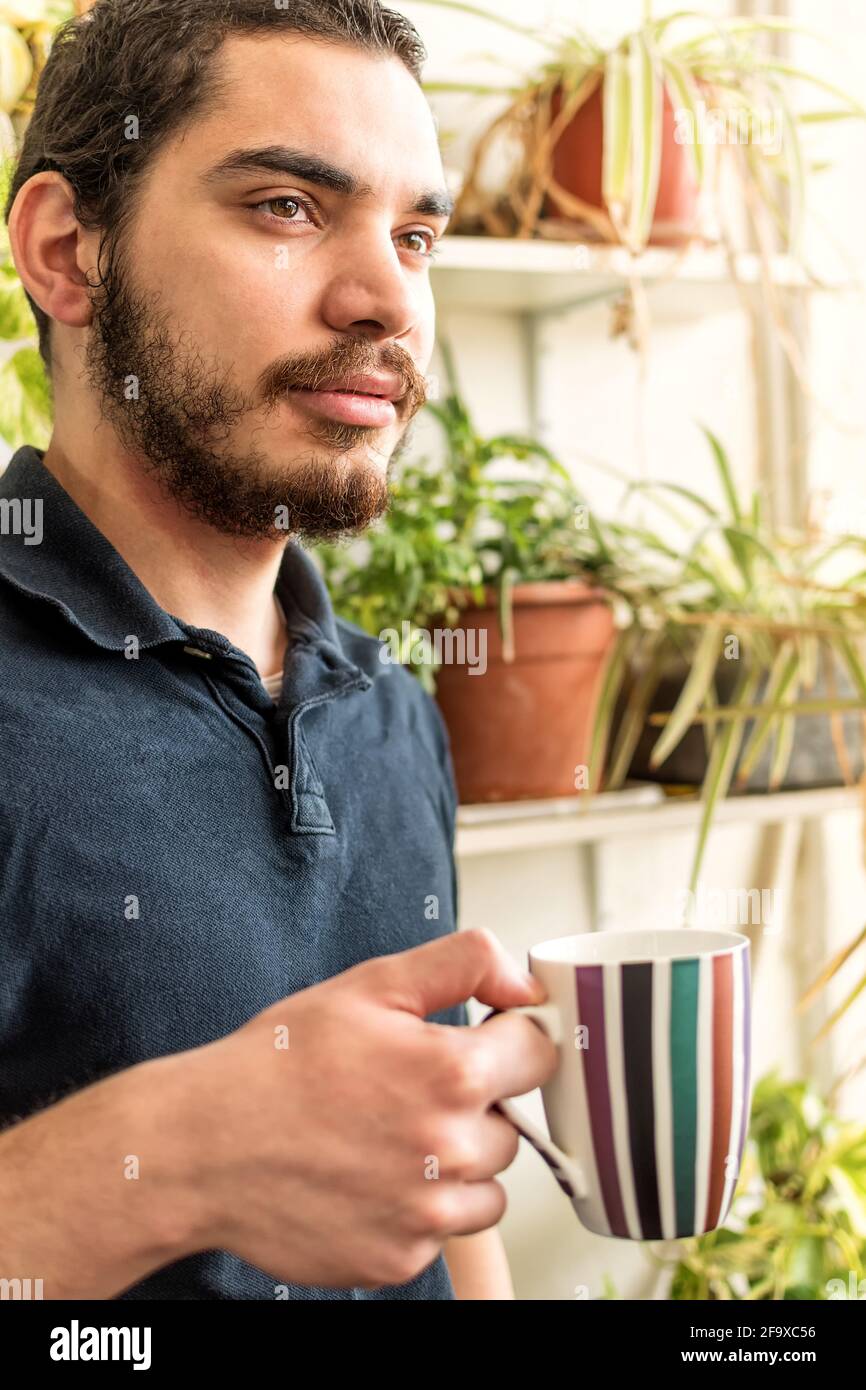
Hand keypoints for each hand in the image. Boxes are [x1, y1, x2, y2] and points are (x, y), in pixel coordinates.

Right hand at [181, 927, 557, 1289]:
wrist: (204, 1146)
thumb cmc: (279, 1063)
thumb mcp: (371, 984)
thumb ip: (463, 965)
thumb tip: (525, 984)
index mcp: (452, 1075)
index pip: (539, 1054)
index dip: (506, 1040)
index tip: (475, 1041)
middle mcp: (451, 1152)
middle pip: (513, 1125)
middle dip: (475, 1105)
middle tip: (406, 1089)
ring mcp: (426, 1216)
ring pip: (487, 1187)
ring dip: (455, 1163)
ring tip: (386, 1135)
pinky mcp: (398, 1261)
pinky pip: (440, 1231)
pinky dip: (416, 1208)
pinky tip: (366, 1177)